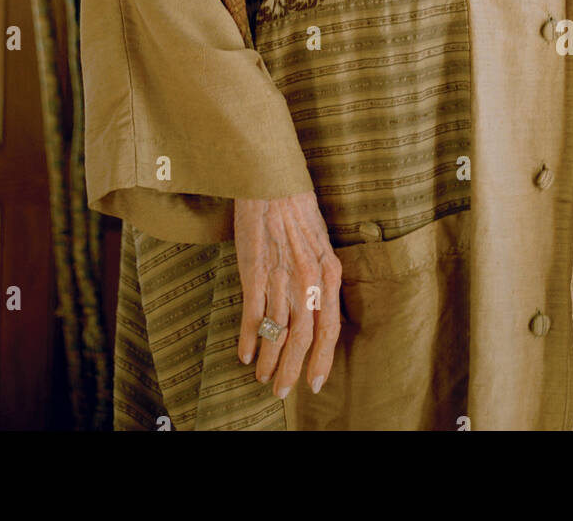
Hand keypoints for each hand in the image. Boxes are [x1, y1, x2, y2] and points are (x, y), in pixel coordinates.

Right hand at [234, 192, 341, 398]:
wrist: (270, 182)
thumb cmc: (296, 209)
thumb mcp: (320, 242)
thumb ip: (321, 276)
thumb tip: (320, 309)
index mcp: (328, 273)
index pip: (329, 329)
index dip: (321, 359)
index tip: (314, 383)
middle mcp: (308, 280)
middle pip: (302, 339)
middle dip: (292, 370)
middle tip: (280, 390)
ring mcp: (280, 278)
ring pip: (277, 333)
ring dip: (269, 361)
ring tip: (262, 377)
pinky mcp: (254, 273)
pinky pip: (252, 316)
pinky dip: (248, 339)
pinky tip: (244, 354)